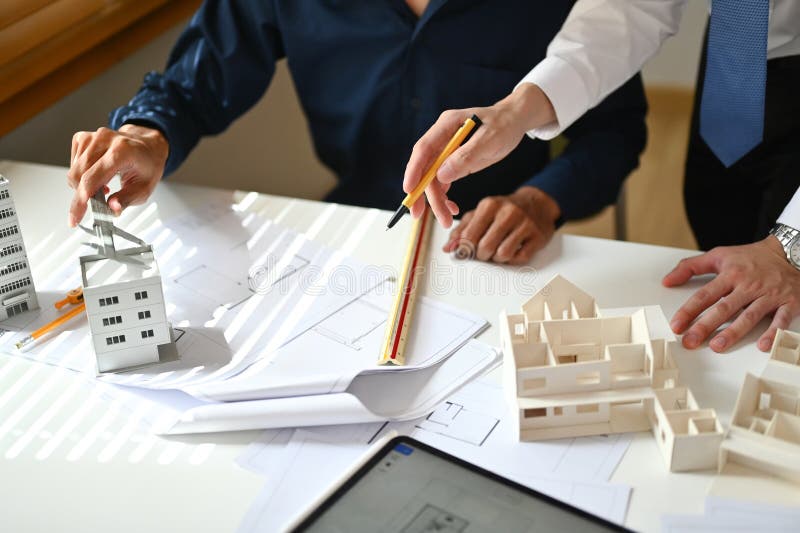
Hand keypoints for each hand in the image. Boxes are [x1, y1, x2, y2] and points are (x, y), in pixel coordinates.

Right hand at [67, 124, 168, 226]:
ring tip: (104, 186)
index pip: (91, 180)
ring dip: (83, 185)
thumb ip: (127, 199)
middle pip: (78, 176)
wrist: (147, 146)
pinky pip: (73, 163)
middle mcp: (104, 140)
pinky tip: (97, 175)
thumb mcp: (145, 188)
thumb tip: (111, 209)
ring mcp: (92, 137)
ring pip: (74, 171)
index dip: (80, 202)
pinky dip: (82, 174)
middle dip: (82, 196)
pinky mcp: (83, 137)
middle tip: (98, 202)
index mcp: (121, 151)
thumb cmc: (147, 164)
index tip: (74, 219)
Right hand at [403, 83, 555, 227]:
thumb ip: (466, 156)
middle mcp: (441, 138)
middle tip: (418, 215)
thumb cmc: (503, 125)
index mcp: (446, 125)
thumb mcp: (490, 140)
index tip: (409, 190)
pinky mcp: (452, 161)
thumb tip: (441, 176)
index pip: (423, 149)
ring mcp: (445, 151)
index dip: (414, 170)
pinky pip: (442, 182)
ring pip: (433, 179)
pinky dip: (444, 197)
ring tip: (445, 220)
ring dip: (435, 200)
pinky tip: (452, 208)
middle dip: (422, 193)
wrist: (512, 121)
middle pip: (424, 168)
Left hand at [442, 186, 559, 264]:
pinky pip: (520, 258)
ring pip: (502, 255)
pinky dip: (513, 259)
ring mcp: (525, 224)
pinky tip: (513, 250)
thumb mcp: (481, 213)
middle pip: (485, 247)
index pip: (469, 236)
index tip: (465, 253)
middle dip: (482, 255)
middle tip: (484, 251)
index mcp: (489, 205)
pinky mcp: (538, 236)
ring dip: (497, 258)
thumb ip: (462, 230)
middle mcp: (508, 212)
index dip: (464, 249)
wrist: (537, 204)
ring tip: (499, 249)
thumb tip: (447, 248)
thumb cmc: (503, 211)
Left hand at [663, 236, 799, 352]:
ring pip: (749, 316)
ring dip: (733, 332)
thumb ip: (690, 267)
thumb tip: (667, 281)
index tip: (676, 325)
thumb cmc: (752, 257)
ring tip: (717, 345)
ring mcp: (769, 295)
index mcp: (730, 274)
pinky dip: (774, 333)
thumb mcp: (719, 255)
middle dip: (705, 326)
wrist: (792, 252)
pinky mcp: (789, 303)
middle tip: (690, 341)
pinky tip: (762, 345)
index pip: (705, 295)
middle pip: (723, 308)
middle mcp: (748, 286)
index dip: (689, 311)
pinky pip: (781, 320)